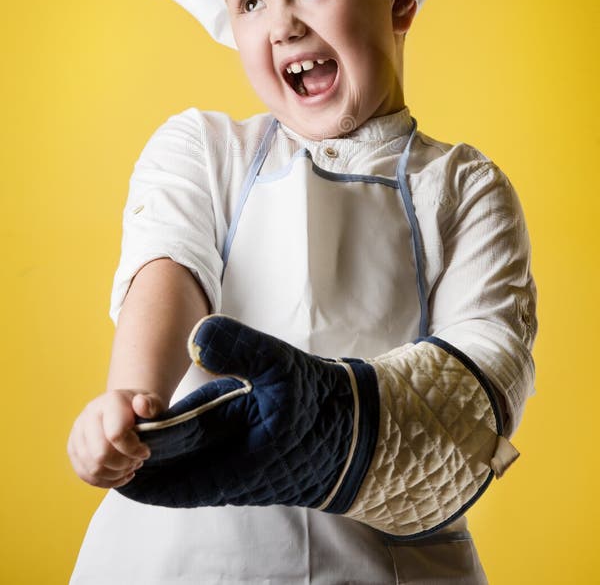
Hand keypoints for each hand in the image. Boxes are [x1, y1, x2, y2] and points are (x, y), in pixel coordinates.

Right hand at [67, 390, 162, 488]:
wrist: (124, 408)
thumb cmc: (140, 410)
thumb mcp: (153, 404)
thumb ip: (151, 404)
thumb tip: (141, 404)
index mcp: (110, 402)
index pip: (115, 435)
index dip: (133, 449)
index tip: (145, 451)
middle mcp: (89, 415)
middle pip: (101, 455)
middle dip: (123, 464)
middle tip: (136, 461)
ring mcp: (78, 432)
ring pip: (93, 468)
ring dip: (116, 474)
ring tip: (129, 466)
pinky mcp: (73, 448)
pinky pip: (85, 474)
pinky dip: (105, 480)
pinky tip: (120, 474)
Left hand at [117, 315, 377, 508]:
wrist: (358, 431)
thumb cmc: (320, 403)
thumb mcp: (281, 367)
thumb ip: (239, 348)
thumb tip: (195, 335)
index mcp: (230, 469)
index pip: (160, 483)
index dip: (131, 461)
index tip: (120, 426)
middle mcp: (226, 481)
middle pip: (165, 477)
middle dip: (139, 452)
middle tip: (126, 415)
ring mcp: (234, 476)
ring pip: (181, 472)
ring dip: (158, 450)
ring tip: (142, 414)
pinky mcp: (242, 465)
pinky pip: (198, 465)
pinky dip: (179, 448)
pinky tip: (172, 419)